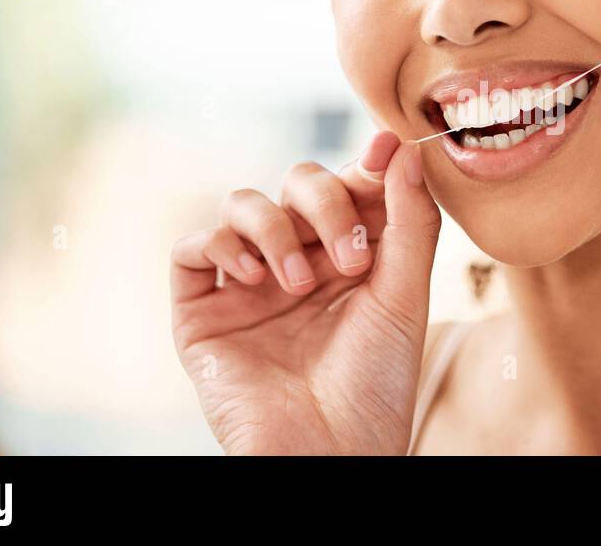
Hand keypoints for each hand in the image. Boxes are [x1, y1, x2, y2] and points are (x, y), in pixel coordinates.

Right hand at [170, 132, 441, 454]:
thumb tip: (405, 149)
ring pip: (242, 203)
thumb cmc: (374, 384)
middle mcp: (298, 261)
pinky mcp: (202, 312)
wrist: (330, 453)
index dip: (366, 163)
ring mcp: (247, 285)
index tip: (386, 147)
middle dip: (325, 204)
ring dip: (274, 228)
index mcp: (349, 256)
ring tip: (298, 282)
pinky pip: (190, 249)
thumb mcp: (405, 297)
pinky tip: (253, 276)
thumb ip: (410, 222)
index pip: (350, 186)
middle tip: (350, 258)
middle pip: (298, 185)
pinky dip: (218, 244)